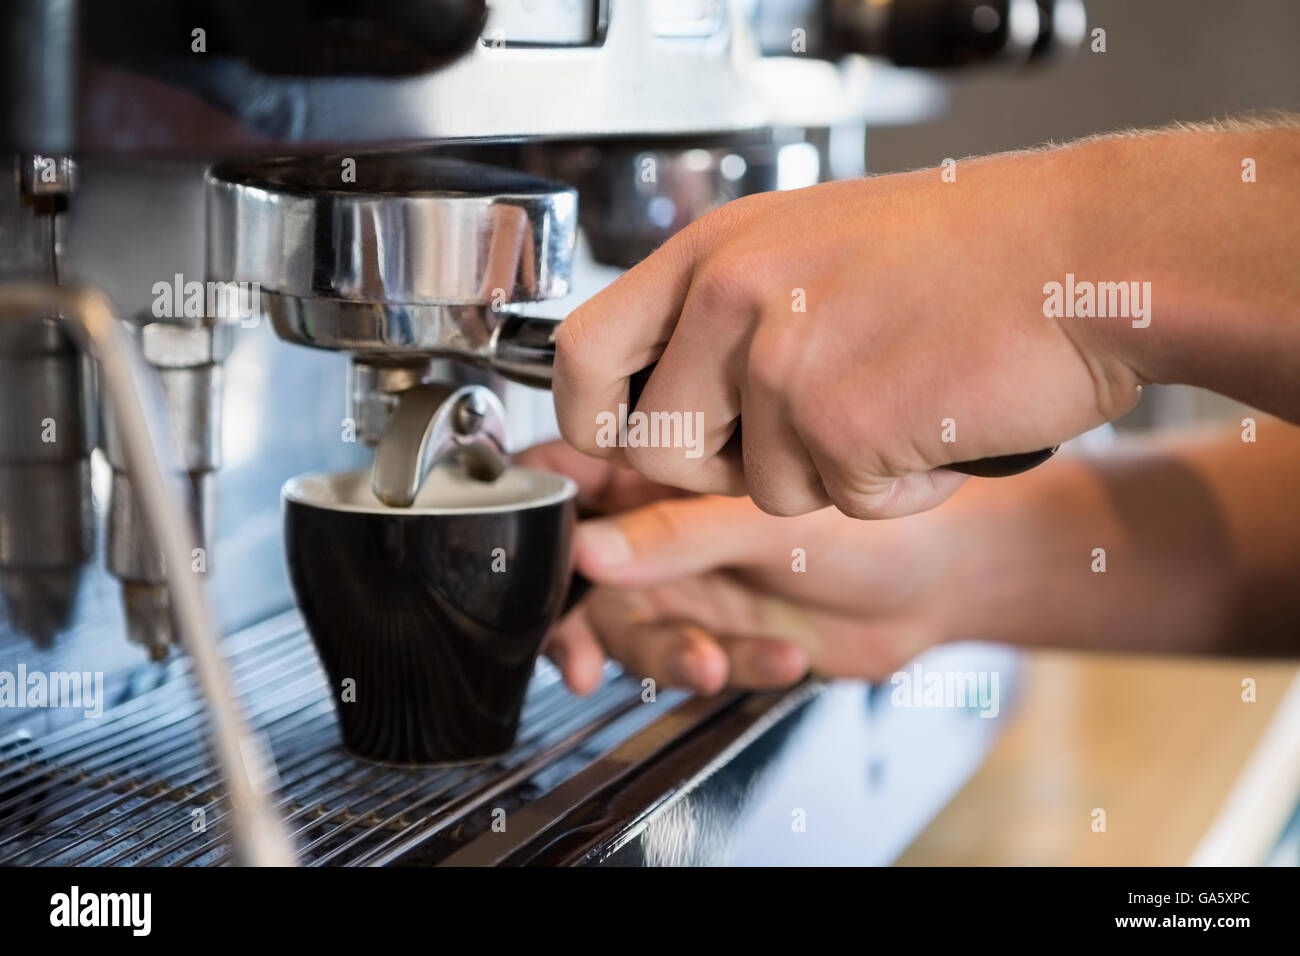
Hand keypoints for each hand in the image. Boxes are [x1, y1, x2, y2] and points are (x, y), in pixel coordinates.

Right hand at [519, 441, 967, 694]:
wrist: (943, 581)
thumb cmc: (871, 513)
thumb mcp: (762, 521)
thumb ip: (673, 537)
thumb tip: (589, 551)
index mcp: (666, 467)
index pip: (573, 477)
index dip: (539, 518)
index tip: (524, 562)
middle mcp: (668, 523)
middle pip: (583, 572)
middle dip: (580, 620)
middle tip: (582, 653)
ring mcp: (693, 578)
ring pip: (628, 628)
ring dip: (660, 653)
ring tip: (708, 660)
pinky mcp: (721, 629)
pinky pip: (689, 661)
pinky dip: (728, 666)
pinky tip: (779, 656)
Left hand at [553, 150, 1142, 518]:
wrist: (1087, 258)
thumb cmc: (968, 257)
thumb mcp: (810, 250)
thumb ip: (720, 315)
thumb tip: (653, 395)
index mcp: (716, 251)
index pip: (581, 354)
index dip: (590, 420)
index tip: (621, 442)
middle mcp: (733, 298)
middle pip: (655, 448)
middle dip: (721, 471)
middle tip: (804, 429)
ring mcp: (784, 361)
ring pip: (757, 488)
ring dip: (828, 475)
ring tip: (894, 401)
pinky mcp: (841, 425)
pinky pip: (841, 504)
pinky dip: (895, 490)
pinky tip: (933, 422)